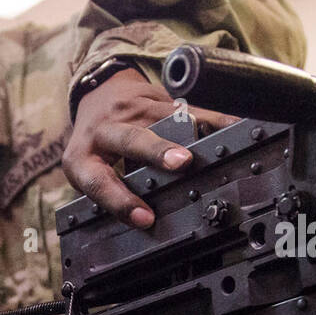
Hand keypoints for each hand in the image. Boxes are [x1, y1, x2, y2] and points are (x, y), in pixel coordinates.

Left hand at [63, 67, 239, 229]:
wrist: (95, 95)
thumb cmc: (92, 146)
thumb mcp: (88, 170)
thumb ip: (112, 190)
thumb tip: (148, 218)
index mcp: (82, 157)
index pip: (99, 181)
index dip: (121, 201)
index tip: (145, 218)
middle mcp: (105, 130)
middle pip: (131, 139)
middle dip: (157, 151)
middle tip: (181, 163)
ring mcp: (131, 109)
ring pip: (164, 120)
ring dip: (193, 134)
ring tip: (220, 145)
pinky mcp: (155, 97)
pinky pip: (187, 109)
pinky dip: (211, 119)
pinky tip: (233, 126)